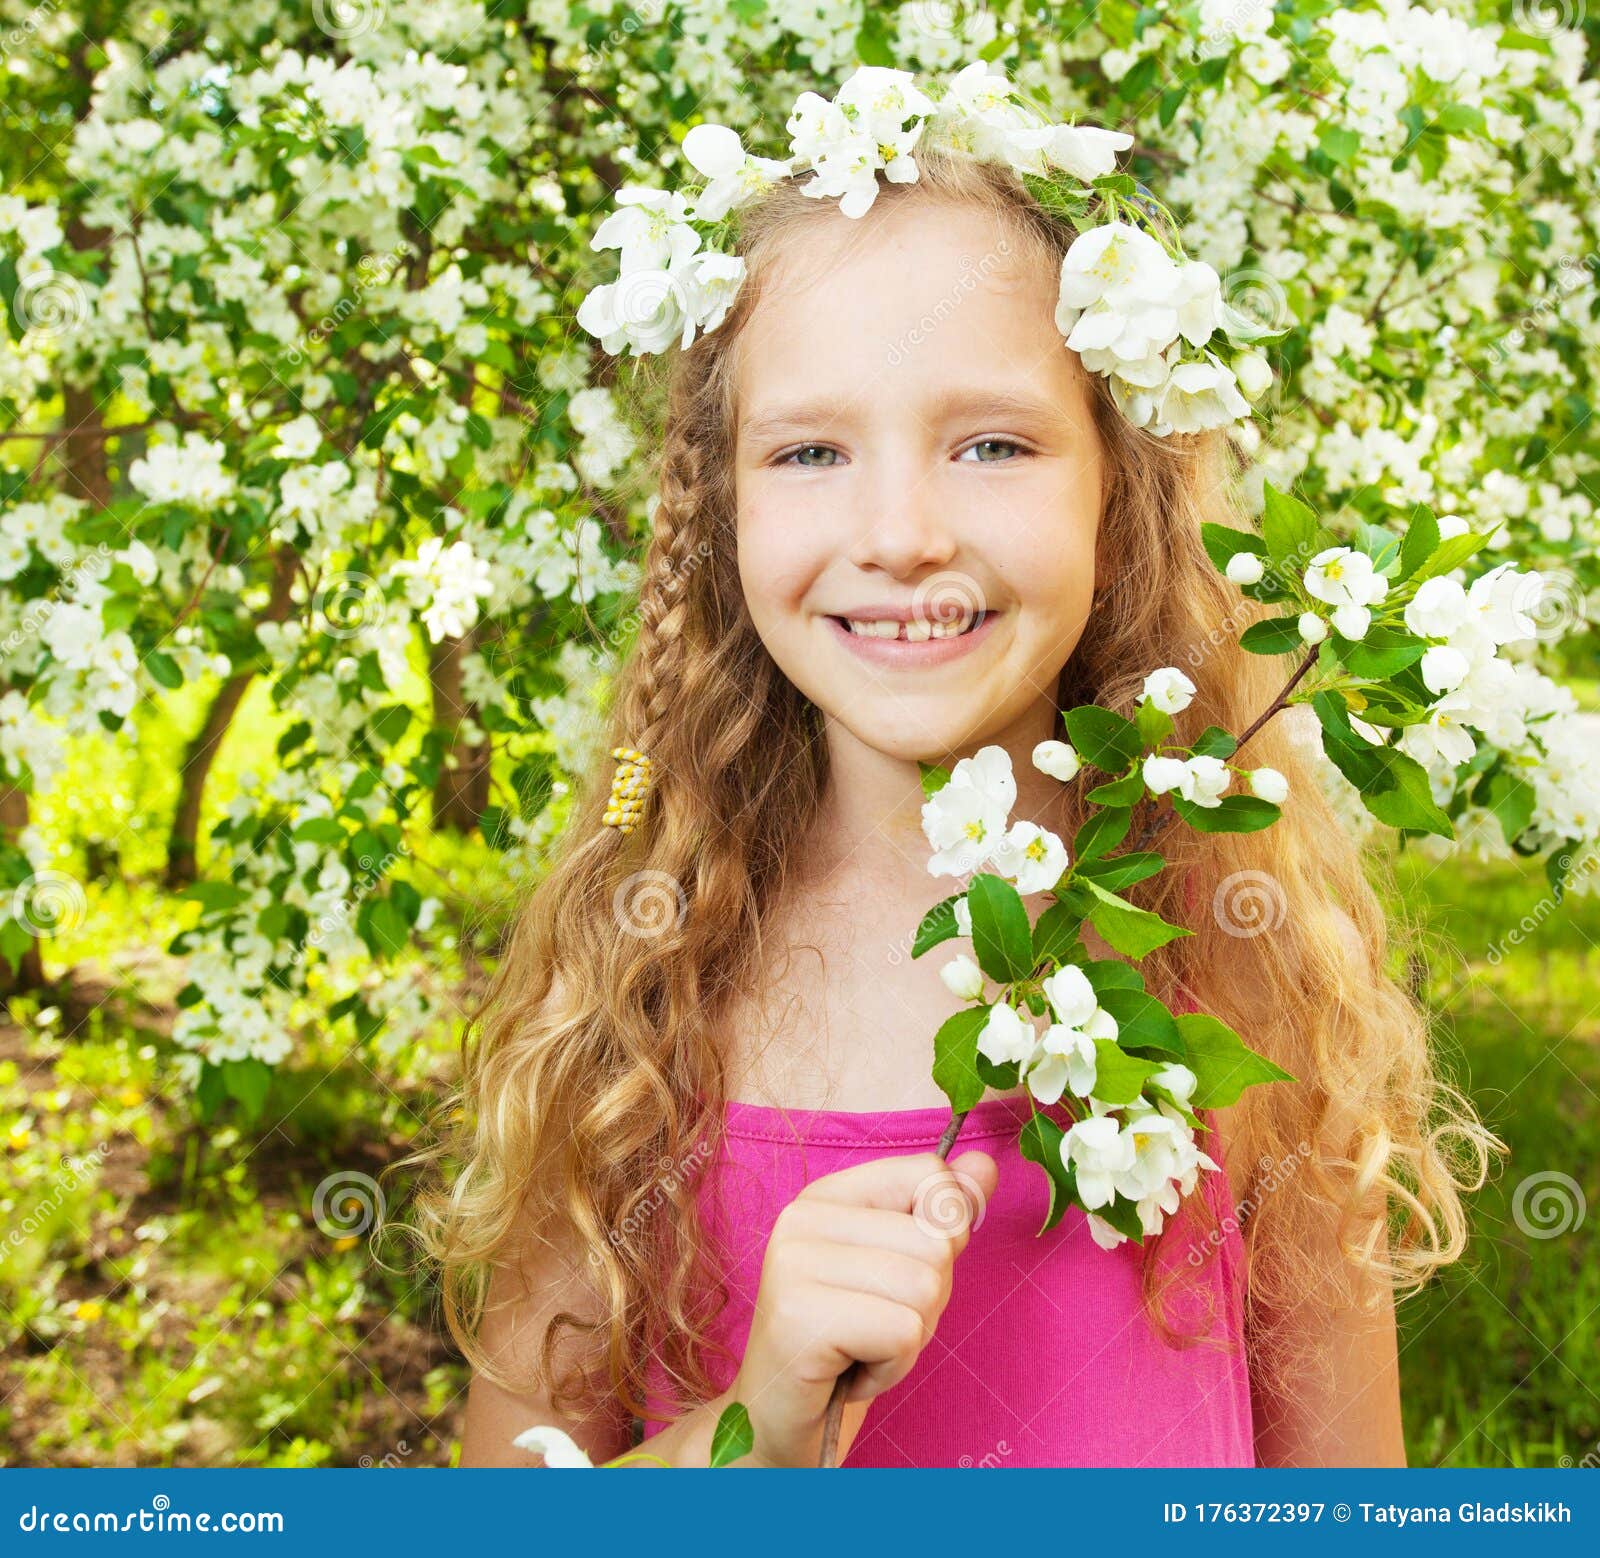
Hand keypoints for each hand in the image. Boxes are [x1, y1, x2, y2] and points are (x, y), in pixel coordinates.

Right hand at [731, 1148, 998, 1467]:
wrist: (780, 1429)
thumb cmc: (847, 1349)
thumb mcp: (903, 1271)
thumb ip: (941, 1216)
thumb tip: (986, 1164)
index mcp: (827, 1195)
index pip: (929, 1175)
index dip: (941, 1237)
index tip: (893, 1278)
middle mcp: (802, 1216)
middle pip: (937, 1239)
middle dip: (927, 1301)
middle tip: (873, 1329)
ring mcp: (793, 1262)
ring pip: (925, 1285)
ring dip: (910, 1339)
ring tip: (860, 1350)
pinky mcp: (798, 1317)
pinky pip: (903, 1332)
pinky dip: (892, 1368)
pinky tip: (850, 1374)